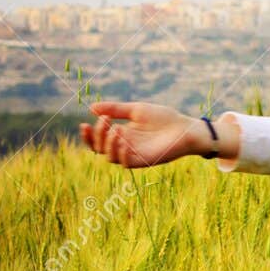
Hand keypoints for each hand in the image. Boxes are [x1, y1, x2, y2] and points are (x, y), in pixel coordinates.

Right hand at [80, 101, 207, 167]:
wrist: (185, 127)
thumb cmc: (164, 118)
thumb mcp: (136, 110)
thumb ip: (115, 109)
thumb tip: (91, 108)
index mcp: (122, 135)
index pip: (98, 140)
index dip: (88, 135)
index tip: (84, 123)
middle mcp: (125, 147)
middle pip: (100, 149)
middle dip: (98, 135)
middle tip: (106, 120)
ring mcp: (134, 155)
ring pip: (110, 157)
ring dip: (109, 143)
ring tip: (116, 128)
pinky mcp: (144, 161)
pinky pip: (126, 163)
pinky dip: (121, 153)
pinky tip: (124, 141)